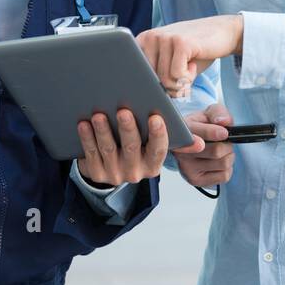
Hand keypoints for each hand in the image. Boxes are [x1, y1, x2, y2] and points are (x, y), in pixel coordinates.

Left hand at [76, 108, 203, 185]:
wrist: (112, 169)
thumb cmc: (139, 147)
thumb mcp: (154, 146)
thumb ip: (174, 139)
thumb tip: (199, 143)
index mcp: (153, 164)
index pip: (158, 150)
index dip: (158, 134)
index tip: (155, 117)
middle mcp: (135, 172)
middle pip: (131, 148)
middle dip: (128, 128)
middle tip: (123, 110)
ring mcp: (115, 174)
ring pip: (108, 149)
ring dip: (104, 131)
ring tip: (99, 114)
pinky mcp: (96, 173)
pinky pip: (91, 153)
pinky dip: (87, 137)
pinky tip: (84, 123)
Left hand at [136, 16, 244, 96]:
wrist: (223, 32)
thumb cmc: (195, 52)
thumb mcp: (170, 63)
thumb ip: (156, 75)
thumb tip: (147, 100)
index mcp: (142, 41)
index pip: (134, 75)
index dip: (149, 87)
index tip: (162, 85)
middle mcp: (150, 37)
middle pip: (150, 81)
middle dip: (168, 86)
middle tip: (182, 75)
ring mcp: (165, 38)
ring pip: (164, 81)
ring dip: (181, 83)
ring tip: (189, 67)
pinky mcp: (181, 42)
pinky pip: (177, 76)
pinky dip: (188, 78)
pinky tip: (194, 65)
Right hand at [172, 104, 235, 188]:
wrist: (190, 143)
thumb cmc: (200, 127)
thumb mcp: (208, 113)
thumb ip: (218, 112)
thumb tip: (224, 121)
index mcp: (182, 132)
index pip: (199, 134)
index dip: (213, 133)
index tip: (224, 133)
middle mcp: (181, 151)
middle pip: (217, 151)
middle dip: (227, 144)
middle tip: (224, 141)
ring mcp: (187, 168)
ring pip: (223, 163)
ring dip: (229, 156)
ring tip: (221, 151)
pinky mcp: (195, 181)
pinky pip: (224, 176)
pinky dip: (227, 168)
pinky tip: (218, 162)